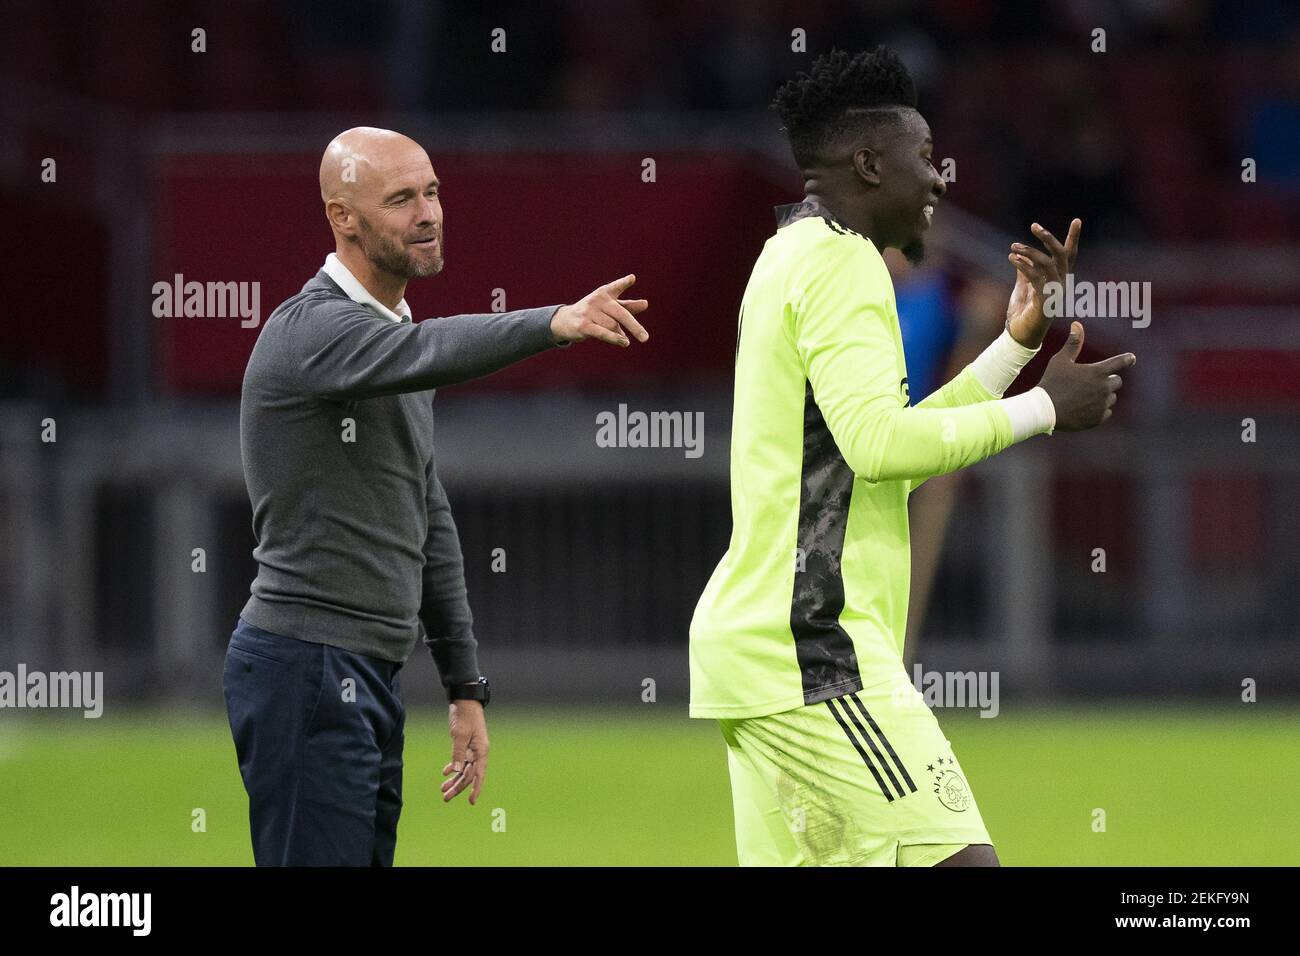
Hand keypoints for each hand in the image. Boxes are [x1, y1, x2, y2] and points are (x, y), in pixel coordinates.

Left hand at [441, 699, 487, 804]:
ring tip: (442, 789)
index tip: (472, 802)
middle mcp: (478, 752)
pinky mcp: (465, 744)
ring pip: (463, 769)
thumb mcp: (459, 735)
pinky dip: (453, 767)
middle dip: (458, 787)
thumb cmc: (465, 716)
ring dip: (454, 779)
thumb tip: (457, 771)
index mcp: (481, 750)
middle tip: (445, 798)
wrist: (464, 701)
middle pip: (469, 774)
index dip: (475, 789)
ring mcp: (472, 749)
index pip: (478, 774)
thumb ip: (458, 753)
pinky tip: (445, 773)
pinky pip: (460, 760)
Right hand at [550, 274, 648, 346]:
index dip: (623, 282)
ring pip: (613, 326)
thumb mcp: (609, 307)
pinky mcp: (583, 325)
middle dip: (634, 327)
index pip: (615, 287)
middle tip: (645, 338)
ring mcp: (589, 312)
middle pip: (620, 314)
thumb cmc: (592, 312)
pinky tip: (624, 342)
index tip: (632, 279)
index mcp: (604, 293)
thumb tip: (646, 303)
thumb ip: (628, 306)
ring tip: (622, 339)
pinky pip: (602, 333)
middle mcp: (597, 300)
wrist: (565, 321)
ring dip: (619, 334)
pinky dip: (614, 338)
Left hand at [1005, 219, 1080, 348]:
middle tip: (1034, 226)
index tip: (1078, 220)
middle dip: (1049, 239)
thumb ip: (1025, 272)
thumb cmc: (1021, 313)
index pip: (1068, 256)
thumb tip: (1020, 256)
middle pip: (1061, 256)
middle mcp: (1060, 284)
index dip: (1073, 238)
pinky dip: (1024, 266)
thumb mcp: (1023, 287)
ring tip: (1013, 246)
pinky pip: (1037, 277)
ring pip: (1048, 264)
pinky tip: (1013, 259)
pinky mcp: (1045, 301)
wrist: (1018, 336)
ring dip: (1030, 252)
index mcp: (1057, 280)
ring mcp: (1054, 293)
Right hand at [1037, 321, 1134, 431]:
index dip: (1127, 359)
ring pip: (1111, 397)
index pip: (1120, 362)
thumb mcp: (1060, 361)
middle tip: (1092, 382)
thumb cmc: (1052, 382)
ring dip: (1103, 395)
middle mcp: (1104, 388)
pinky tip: (1085, 408)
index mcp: (1097, 372)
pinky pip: (1106, 412)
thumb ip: (1073, 344)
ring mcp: (1102, 404)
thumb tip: (1077, 324)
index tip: (1132, 358)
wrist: (1045, 410)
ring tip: (1085, 397)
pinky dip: (1098, 410)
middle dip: (1108, 380)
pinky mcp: (1098, 418)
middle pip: (1116, 381)